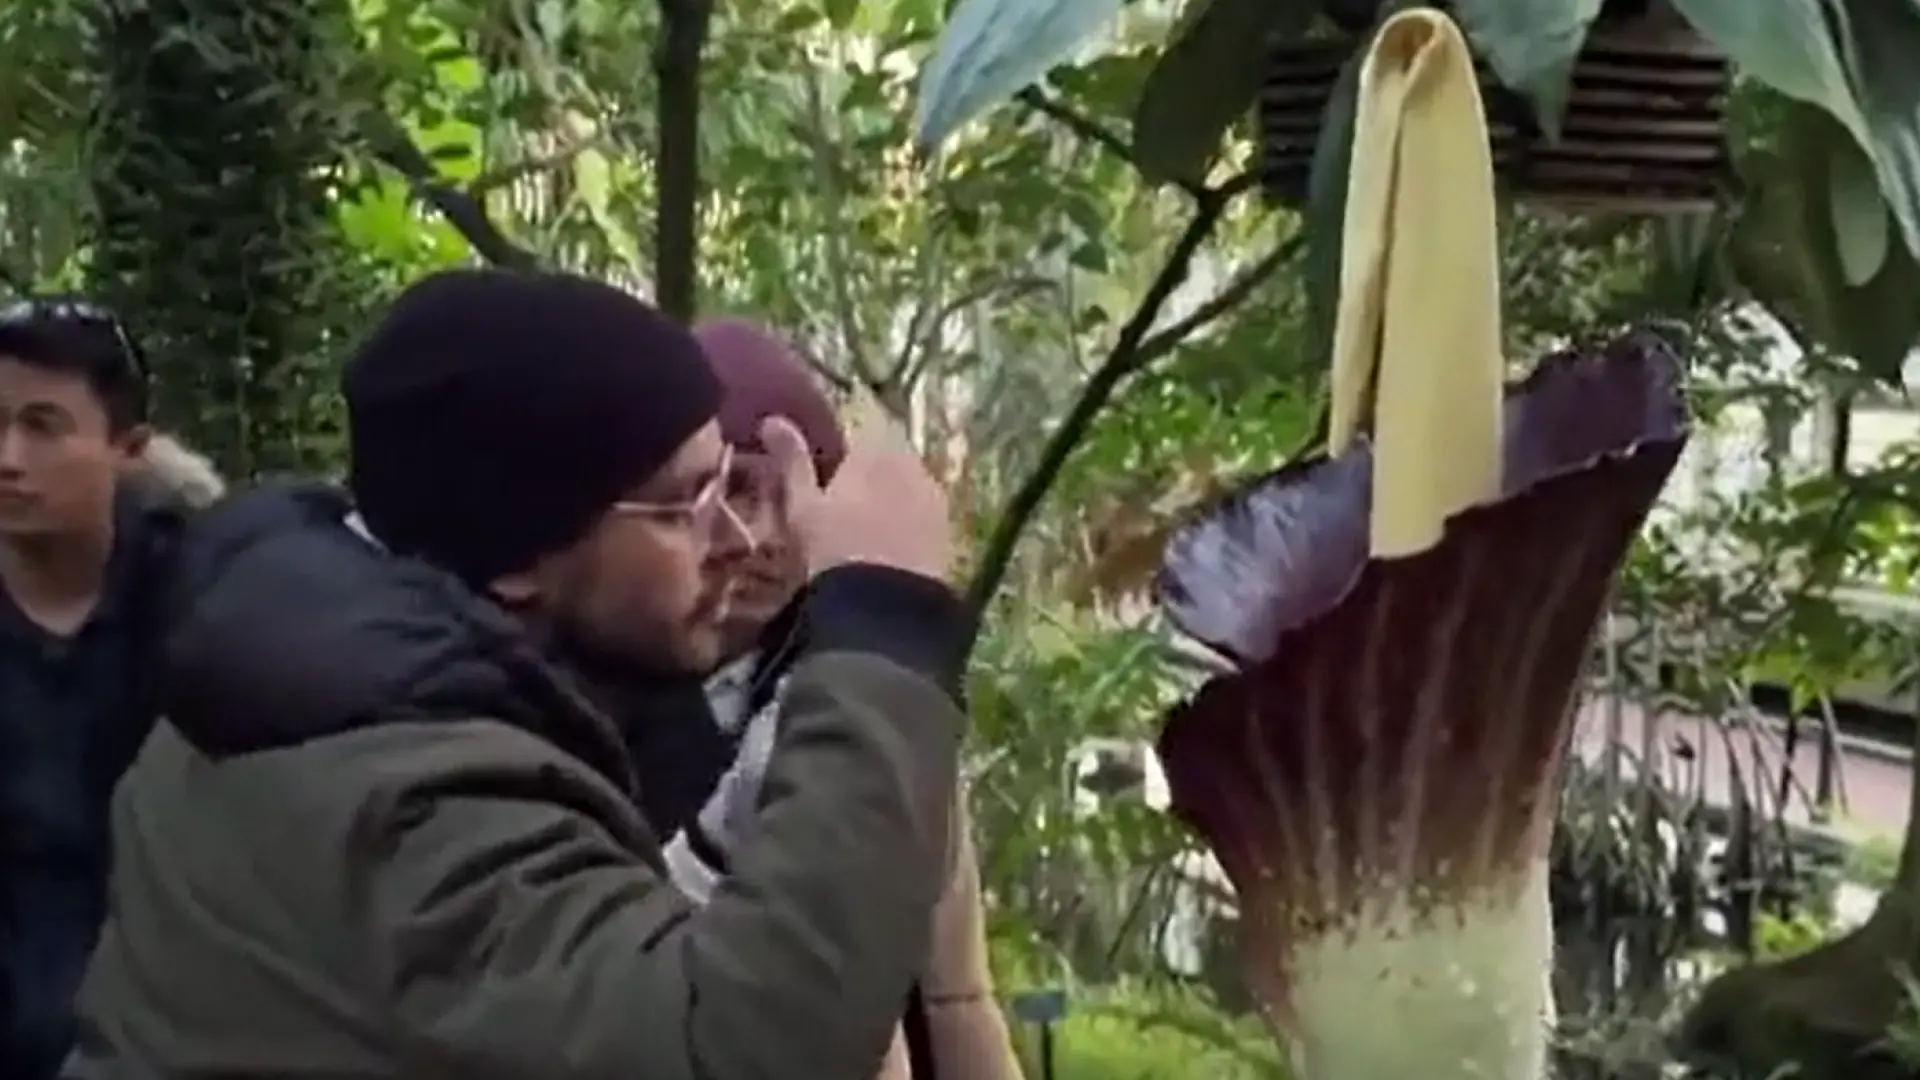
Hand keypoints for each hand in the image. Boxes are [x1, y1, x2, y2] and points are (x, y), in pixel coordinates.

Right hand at [759, 398, 951, 580]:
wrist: (885, 608)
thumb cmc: (833, 548)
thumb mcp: (803, 504)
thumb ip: (791, 460)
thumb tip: (772, 420)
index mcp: (875, 448)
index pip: (864, 423)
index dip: (846, 438)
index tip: (828, 456)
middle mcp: (912, 464)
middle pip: (890, 452)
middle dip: (871, 465)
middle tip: (843, 491)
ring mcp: (935, 497)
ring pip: (909, 481)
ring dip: (891, 491)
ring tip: (865, 520)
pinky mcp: (947, 531)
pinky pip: (923, 512)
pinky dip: (908, 518)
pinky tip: (889, 542)